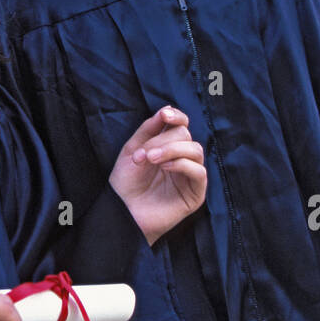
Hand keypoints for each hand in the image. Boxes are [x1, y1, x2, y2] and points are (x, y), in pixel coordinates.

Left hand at [108, 106, 207, 245]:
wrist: (120, 211)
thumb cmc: (125, 183)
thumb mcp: (133, 149)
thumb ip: (149, 129)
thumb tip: (166, 109)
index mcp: (168, 148)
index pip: (182, 125)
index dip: (177, 117)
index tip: (165, 116)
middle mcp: (182, 160)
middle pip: (185, 136)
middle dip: (163, 141)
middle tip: (144, 155)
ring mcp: (190, 177)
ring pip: (196, 150)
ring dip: (172, 150)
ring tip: (151, 159)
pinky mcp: (195, 194)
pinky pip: (199, 172)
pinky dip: (182, 164)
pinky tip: (165, 168)